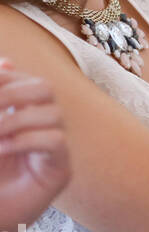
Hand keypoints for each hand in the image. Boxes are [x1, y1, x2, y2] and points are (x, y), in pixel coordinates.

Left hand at [0, 61, 70, 231]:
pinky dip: (27, 141)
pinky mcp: (59, 171)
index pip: (23, 79)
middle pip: (44, 88)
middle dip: (14, 92)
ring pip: (53, 113)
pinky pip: (56, 142)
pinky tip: (3, 149)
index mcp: (19, 112)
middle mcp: (40, 125)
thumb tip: (4, 61)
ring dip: (18, 119)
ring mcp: (52, 148)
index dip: (6, 78)